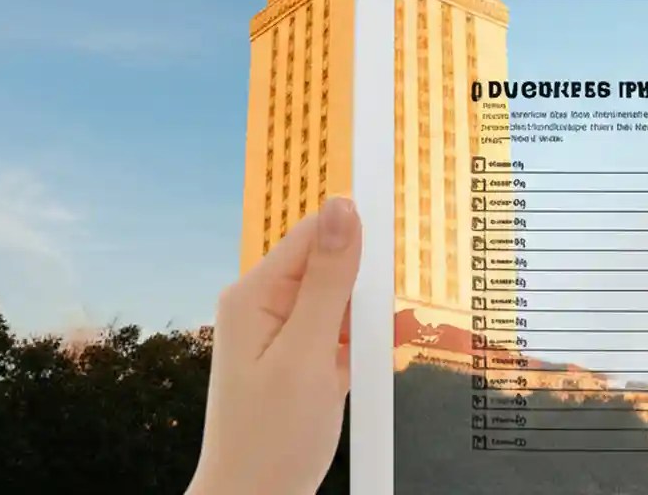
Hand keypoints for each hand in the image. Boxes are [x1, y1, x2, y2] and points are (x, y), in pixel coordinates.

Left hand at [189, 197, 361, 494]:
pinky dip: (359, 351)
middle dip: (364, 296)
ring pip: (344, 302)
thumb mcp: (309, 354)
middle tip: (366, 338)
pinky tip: (356, 377)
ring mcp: (282, 332)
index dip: (357, 238)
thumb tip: (343, 207)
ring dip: (365, 328)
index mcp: (254, 294)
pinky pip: (341, 333)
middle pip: (333, 266)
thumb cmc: (270, 441)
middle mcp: (264, 305)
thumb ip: (330, 280)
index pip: (315, 234)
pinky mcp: (300, 357)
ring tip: (356, 368)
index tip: (392, 255)